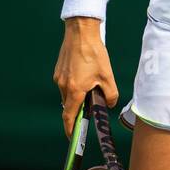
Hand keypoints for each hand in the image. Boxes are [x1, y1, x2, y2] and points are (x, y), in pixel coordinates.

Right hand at [52, 17, 118, 137]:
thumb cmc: (94, 53)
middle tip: (91, 107)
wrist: (81, 32)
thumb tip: (108, 105)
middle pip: (69, 105)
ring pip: (68, 94)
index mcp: (74, 90)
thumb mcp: (107, 76)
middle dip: (79, 109)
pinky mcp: (58, 70)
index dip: (71, 129)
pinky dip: (74, 85)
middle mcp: (63, 86)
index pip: (69, 117)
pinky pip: (66, 83)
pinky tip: (85, 75)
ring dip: (77, 95)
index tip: (73, 137)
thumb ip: (110, 94)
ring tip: (92, 86)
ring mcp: (59, 77)